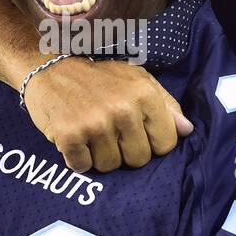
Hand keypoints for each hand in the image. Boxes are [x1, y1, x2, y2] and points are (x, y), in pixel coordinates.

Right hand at [24, 59, 192, 172]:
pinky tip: (75, 138)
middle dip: (125, 151)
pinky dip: (77, 158)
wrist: (49, 68)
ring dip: (99, 155)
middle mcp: (122, 109)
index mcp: (144, 94)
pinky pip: (83, 167)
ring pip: (110, 166)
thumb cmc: (98, 78)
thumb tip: (187, 130)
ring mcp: (95, 123)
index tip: (135, 132)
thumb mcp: (137, 80)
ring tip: (91, 132)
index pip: (165, 144)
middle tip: (109, 132)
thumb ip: (165, 105)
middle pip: (138, 160)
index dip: (151, 143)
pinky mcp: (69, 136)